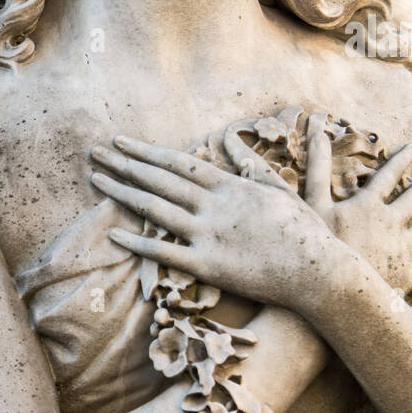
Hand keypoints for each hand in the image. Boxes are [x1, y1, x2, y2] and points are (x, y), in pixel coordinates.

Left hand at [89, 130, 342, 313]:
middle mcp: (215, 206)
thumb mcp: (280, 190)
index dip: (147, 152)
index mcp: (231, 186)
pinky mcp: (208, 266)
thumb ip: (252, 166)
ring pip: (155, 210)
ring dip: (122, 194)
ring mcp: (209, 235)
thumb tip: (232, 142)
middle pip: (159, 181)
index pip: (179, 164)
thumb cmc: (304, 230)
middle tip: (95, 153)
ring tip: (97, 181)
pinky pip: (164, 252)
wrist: (316, 270)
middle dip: (124, 165)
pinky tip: (113, 233)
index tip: (121, 142)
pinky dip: (137, 242)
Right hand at [303, 129, 411, 292]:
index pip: (391, 173)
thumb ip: (317, 168)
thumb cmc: (313, 249)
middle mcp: (391, 224)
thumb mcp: (311, 205)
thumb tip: (317, 133)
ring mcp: (402, 250)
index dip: (404, 156)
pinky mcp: (408, 276)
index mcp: (368, 205)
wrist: (324, 295)